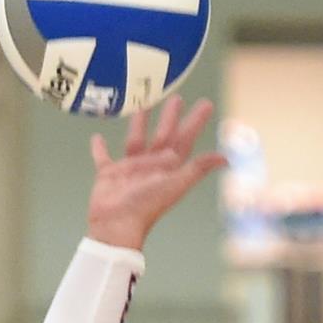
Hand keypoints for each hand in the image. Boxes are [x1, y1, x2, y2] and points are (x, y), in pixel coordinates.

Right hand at [85, 94, 228, 252]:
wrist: (116, 225)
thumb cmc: (146, 205)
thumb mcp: (175, 184)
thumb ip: (197, 168)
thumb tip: (225, 158)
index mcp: (168, 166)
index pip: (185, 139)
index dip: (195, 122)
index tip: (205, 104)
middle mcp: (151, 164)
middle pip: (163, 135)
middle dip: (170, 117)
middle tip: (176, 97)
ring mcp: (129, 168)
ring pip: (135, 140)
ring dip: (139, 124)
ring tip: (141, 104)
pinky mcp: (108, 174)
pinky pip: (103, 157)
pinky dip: (99, 148)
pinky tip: (96, 136)